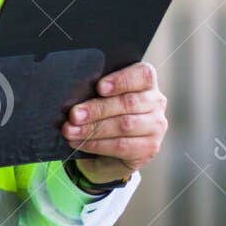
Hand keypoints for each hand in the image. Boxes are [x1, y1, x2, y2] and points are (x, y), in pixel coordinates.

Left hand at [61, 61, 167, 184]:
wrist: (109, 150)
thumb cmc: (101, 114)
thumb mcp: (98, 97)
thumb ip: (93, 91)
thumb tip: (73, 91)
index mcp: (145, 83)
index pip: (142, 74)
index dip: (122, 80)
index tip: (100, 87)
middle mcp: (156, 102)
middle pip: (128, 102)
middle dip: (97, 109)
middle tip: (74, 115)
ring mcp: (156, 126)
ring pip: (124, 125)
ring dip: (93, 128)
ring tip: (70, 131)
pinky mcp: (149, 148)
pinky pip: (122, 145)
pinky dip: (97, 144)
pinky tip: (80, 143)